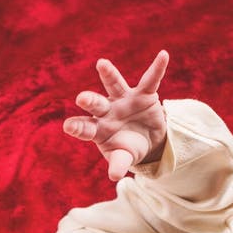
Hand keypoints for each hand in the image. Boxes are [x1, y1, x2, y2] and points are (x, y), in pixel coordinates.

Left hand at [63, 50, 168, 181]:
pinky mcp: (143, 94)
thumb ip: (118, 164)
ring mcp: (124, 100)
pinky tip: (164, 55)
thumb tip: (114, 177)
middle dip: (90, 101)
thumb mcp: (123, 157)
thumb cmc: (128, 149)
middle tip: (81, 98)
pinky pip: (150, 80)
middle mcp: (107, 110)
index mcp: (97, 128)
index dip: (77, 126)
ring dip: (108, 75)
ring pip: (114, 85)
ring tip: (101, 64)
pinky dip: (157, 68)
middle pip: (96, 104)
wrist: (148, 140)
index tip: (68, 126)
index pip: (84, 128)